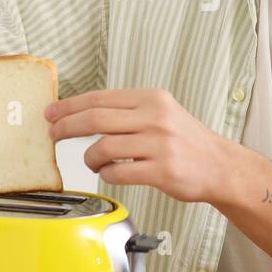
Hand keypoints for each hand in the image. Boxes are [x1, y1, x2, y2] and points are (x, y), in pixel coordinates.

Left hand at [45, 87, 240, 203]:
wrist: (220, 166)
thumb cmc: (187, 142)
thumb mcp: (161, 113)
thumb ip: (128, 112)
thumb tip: (83, 114)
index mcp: (152, 98)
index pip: (100, 98)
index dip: (70, 106)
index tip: (52, 113)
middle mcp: (155, 117)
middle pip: (96, 118)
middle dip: (67, 127)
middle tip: (53, 134)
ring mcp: (159, 144)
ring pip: (104, 147)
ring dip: (90, 158)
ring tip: (93, 161)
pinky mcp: (162, 170)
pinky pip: (118, 172)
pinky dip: (107, 174)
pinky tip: (111, 172)